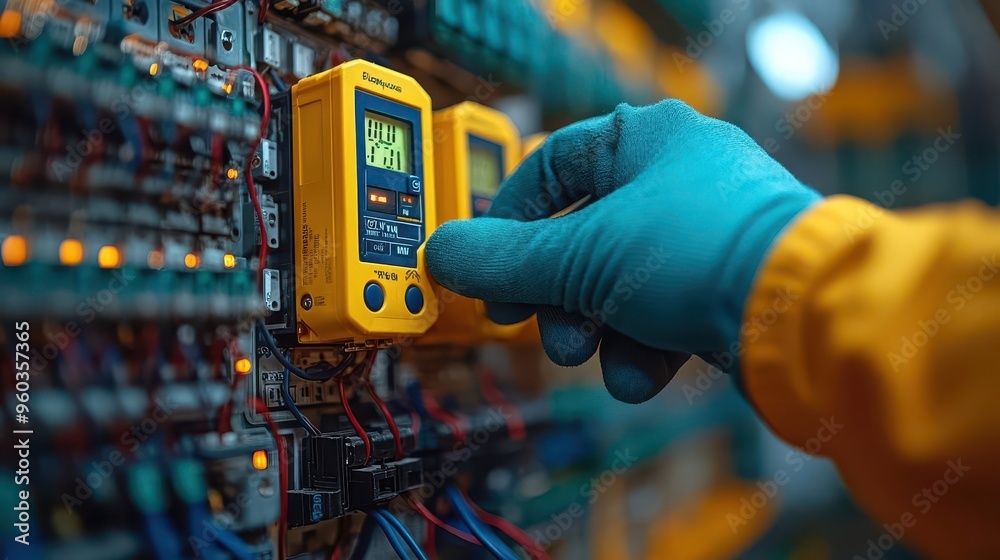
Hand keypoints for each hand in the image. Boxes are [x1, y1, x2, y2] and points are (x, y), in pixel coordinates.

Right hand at [425, 100, 819, 402]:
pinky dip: (641, 347)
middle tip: (542, 329)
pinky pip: (657, 313)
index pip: (548, 168)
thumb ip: (503, 261)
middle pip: (578, 239)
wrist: (805, 318)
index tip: (488, 271)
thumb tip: (441, 255)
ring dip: (595, 332)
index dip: (508, 223)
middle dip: (556, 298)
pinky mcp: (722, 285)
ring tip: (598, 356)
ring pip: (615, 286)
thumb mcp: (580, 256)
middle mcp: (675, 178)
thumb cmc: (706, 255)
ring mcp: (702, 234)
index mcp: (643, 139)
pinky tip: (643, 371)